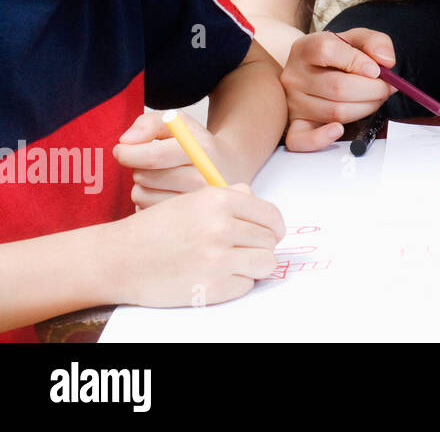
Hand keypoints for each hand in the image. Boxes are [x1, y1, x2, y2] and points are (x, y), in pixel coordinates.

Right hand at [109, 183, 285, 307]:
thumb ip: (229, 198)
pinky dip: (236, 284)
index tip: (272, 234)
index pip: (270, 215)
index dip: (274, 227)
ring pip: (266, 263)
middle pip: (269, 240)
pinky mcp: (212, 287)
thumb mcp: (191, 201)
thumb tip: (257, 200)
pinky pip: (247, 285)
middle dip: (260, 247)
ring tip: (233, 265)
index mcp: (219, 200)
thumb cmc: (155, 230)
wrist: (118, 260)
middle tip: (241, 252)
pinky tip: (214, 277)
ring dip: (254, 266)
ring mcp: (218, 258)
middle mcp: (221, 226)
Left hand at [114, 111, 239, 207]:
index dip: (128, 153)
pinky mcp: (186, 222)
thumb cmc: (196, 145)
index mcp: (202, 151)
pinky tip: (163, 193)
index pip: (153, 157)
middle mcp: (203, 179)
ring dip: (142, 185)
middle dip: (138, 167)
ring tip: (160, 178)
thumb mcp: (179, 123)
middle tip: (151, 163)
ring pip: (141, 195)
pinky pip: (144, 211)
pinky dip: (146, 201)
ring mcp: (197, 204)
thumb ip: (150, 122)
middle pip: (144, 178)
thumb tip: (126, 141)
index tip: (121, 150)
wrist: (230, 168)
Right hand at [280, 29, 397, 151]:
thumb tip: (386, 61)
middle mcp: (295, 75)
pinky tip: (339, 129)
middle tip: (387, 88)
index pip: (327, 51)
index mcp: (306, 48)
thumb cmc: (338, 56)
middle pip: (338, 87)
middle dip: (373, 90)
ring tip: (374, 100)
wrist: (313, 70)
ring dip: (365, 108)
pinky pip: (301, 139)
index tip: (376, 70)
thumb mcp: (356, 39)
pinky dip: (322, 139)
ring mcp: (293, 102)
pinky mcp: (295, 124)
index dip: (357, 61)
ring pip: (335, 112)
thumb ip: (375, 42)